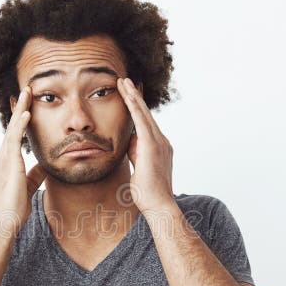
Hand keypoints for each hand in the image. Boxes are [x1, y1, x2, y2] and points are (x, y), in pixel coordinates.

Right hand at [0, 85, 46, 236]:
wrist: (4, 221)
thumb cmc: (15, 209)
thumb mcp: (29, 187)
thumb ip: (36, 175)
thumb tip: (45, 166)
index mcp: (6, 163)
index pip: (14, 136)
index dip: (21, 121)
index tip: (27, 106)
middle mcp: (2, 157)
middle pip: (12, 127)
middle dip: (20, 108)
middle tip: (27, 90)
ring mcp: (4, 159)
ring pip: (13, 127)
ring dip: (21, 109)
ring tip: (28, 92)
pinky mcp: (9, 163)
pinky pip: (14, 139)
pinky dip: (21, 124)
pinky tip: (28, 112)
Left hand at [118, 77, 174, 212]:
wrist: (158, 204)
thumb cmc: (147, 192)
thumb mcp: (138, 168)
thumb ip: (135, 153)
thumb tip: (130, 141)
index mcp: (159, 147)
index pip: (145, 122)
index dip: (137, 108)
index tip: (129, 95)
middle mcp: (162, 141)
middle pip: (145, 114)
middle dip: (134, 96)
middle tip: (125, 80)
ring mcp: (159, 142)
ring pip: (144, 114)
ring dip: (133, 96)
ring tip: (123, 81)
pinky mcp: (152, 146)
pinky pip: (142, 122)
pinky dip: (135, 107)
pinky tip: (128, 96)